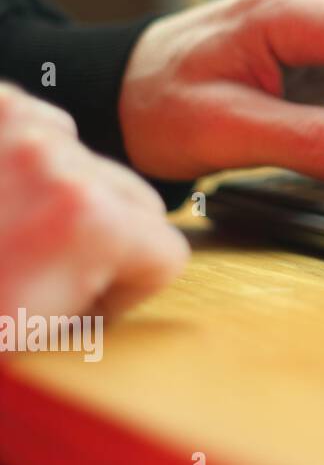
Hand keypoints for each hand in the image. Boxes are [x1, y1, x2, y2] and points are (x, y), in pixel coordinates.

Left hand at [0, 83, 188, 316]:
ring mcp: (18, 125)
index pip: (166, 253)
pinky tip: (2, 191)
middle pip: (134, 199)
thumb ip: (105, 318)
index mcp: (87, 219)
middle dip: (97, 235)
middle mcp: (55, 159)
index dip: (123, 290)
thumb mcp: (36, 340)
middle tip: (36, 270)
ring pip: (84, 159)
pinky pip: (36, 125)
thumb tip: (128, 314)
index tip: (76, 304)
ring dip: (57, 193)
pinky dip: (23, 155)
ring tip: (10, 230)